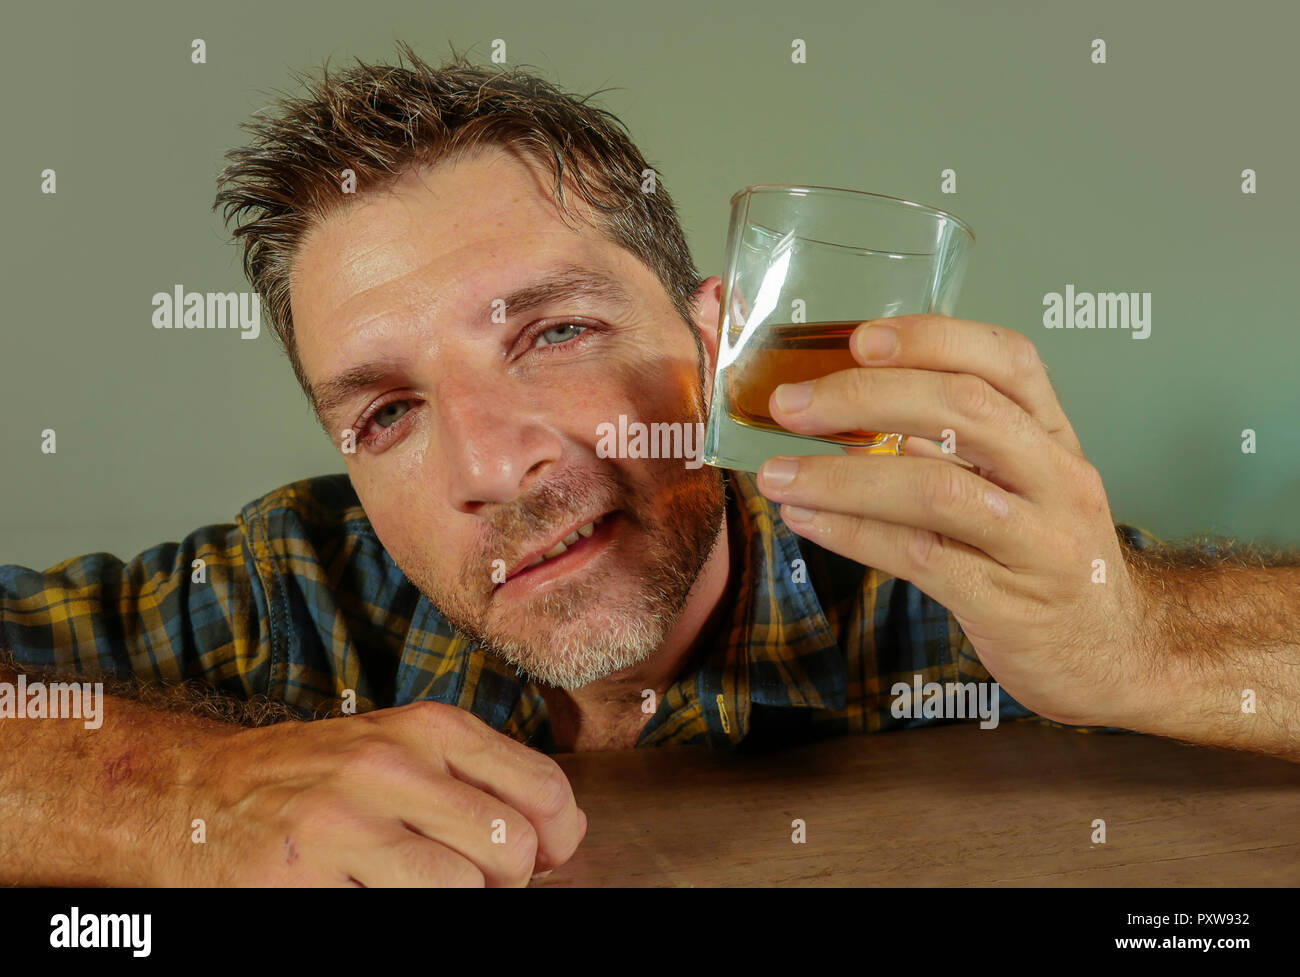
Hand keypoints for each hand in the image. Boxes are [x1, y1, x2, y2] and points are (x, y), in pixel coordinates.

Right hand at [160, 701, 585, 885]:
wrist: (194, 795)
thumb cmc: (315, 777)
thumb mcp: (404, 752)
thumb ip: (484, 781)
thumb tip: (565, 834)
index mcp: (427, 729)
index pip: (542, 791)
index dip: (552, 840)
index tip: (534, 859)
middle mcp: (390, 765)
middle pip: (511, 847)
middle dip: (505, 882)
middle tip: (465, 881)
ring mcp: (344, 823)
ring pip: (463, 889)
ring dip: (452, 904)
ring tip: (411, 889)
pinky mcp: (302, 878)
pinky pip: (395, 915)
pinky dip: (390, 912)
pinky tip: (361, 894)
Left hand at [754, 314, 1159, 727]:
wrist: (1114, 655)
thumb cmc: (1044, 560)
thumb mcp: (1019, 488)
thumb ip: (955, 447)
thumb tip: (851, 409)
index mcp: (1054, 439)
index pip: (1007, 360)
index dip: (933, 338)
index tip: (859, 337)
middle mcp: (1058, 480)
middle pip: (966, 409)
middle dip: (866, 398)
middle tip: (791, 405)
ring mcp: (1041, 543)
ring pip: (938, 488)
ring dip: (843, 476)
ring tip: (777, 475)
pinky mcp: (1011, 604)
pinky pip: (922, 558)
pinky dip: (854, 534)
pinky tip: (808, 521)